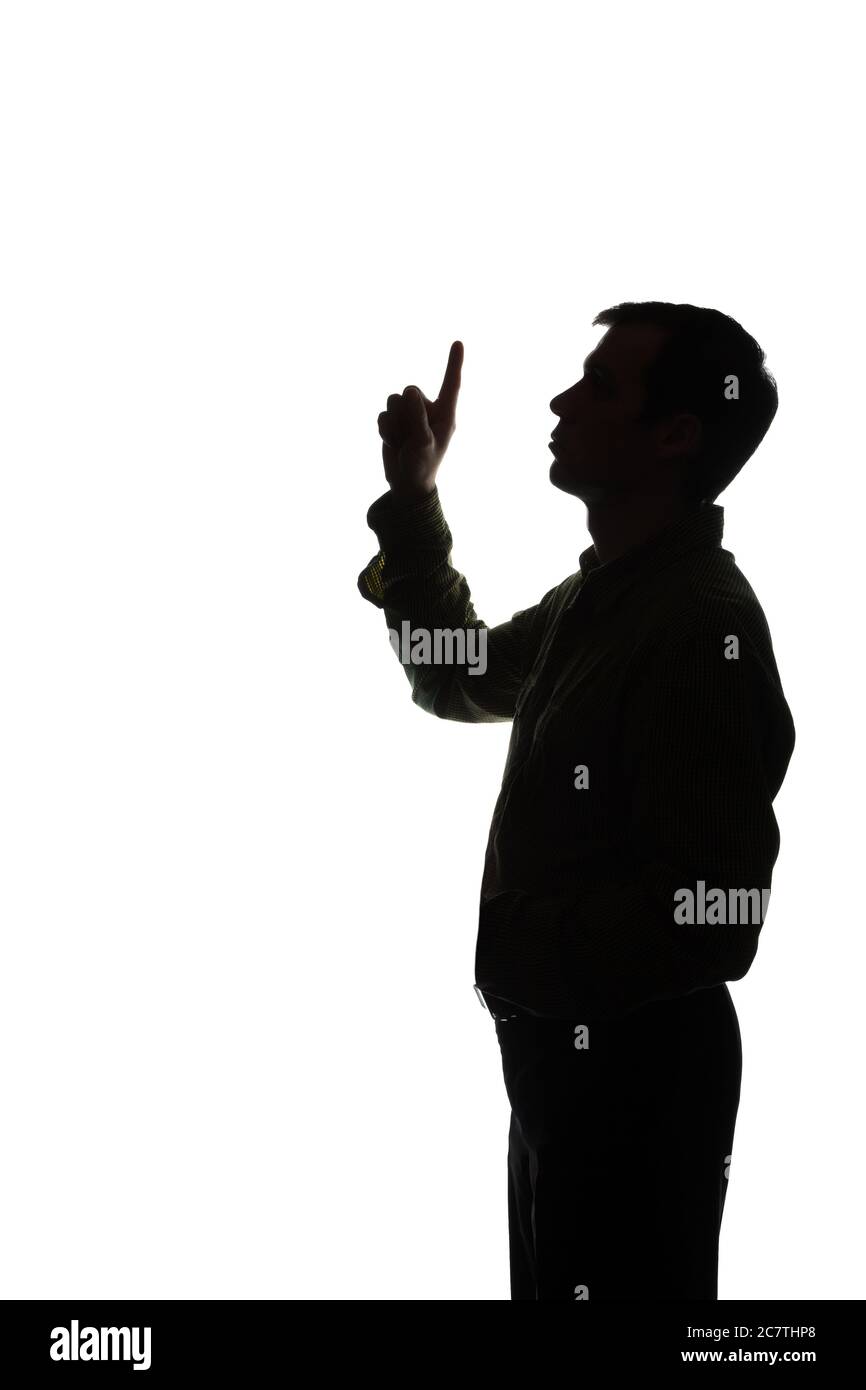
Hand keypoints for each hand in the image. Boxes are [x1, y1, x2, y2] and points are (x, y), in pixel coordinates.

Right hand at [377, 340, 462, 498]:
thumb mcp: (423, 442)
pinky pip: (383, 414)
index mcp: (444, 414)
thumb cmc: (422, 466)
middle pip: (409, 391)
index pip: (451, 384)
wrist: (405, 484)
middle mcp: (427, 410)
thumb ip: (417, 416)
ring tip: (401, 441)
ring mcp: (409, 416)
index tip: (458, 342)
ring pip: (393, 401)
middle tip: (410, 435)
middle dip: (404, 411)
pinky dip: (385, 430)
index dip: (454, 363)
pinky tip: (392, 443)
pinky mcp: (394, 422)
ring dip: (393, 423)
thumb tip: (410, 390)